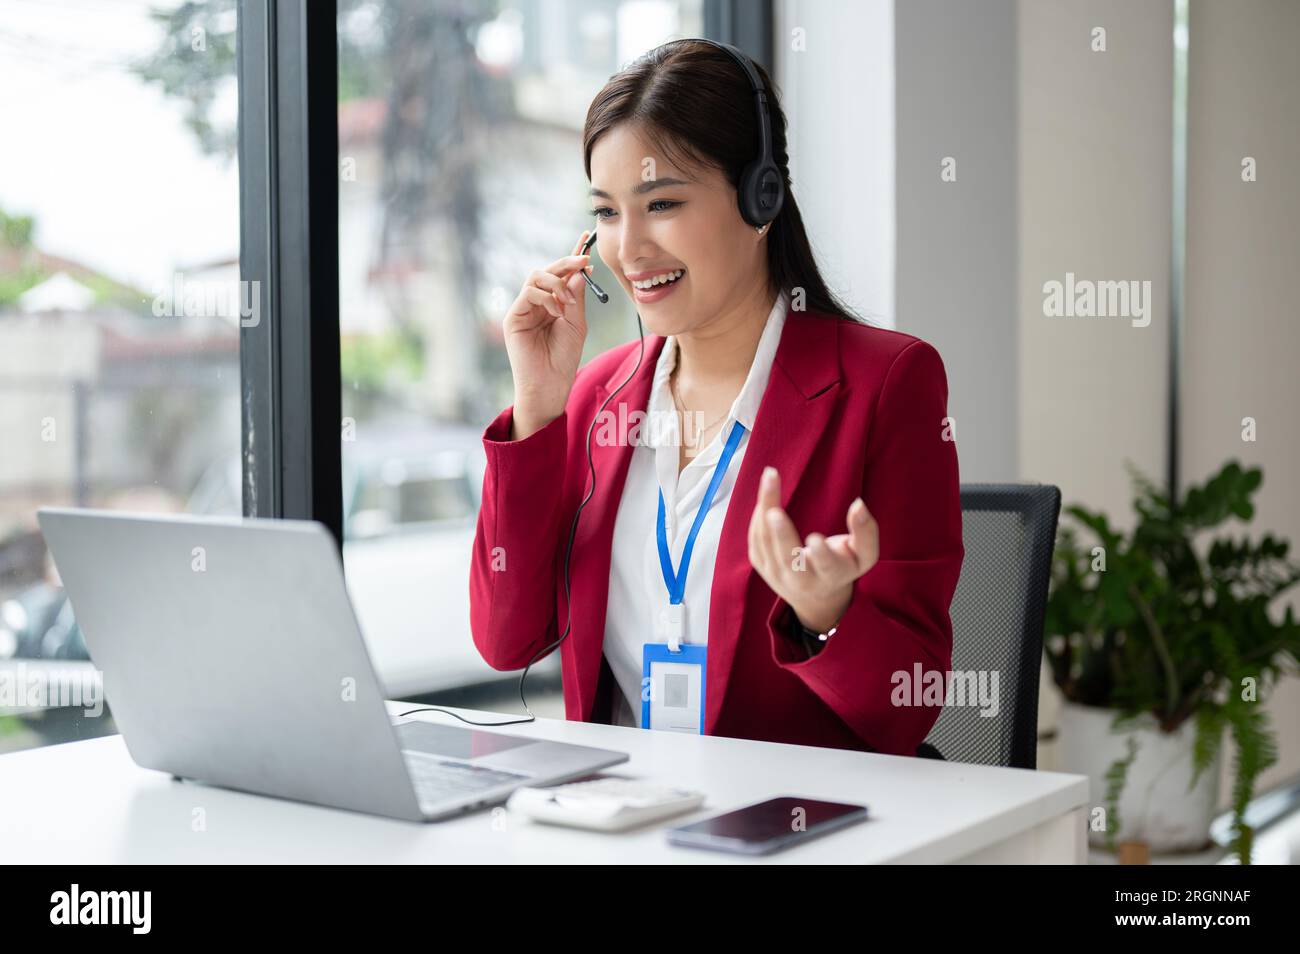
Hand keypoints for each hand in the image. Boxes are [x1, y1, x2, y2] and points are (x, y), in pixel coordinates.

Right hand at [503, 231, 595, 437]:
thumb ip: (577, 297)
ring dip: (556, 282)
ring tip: (568, 302)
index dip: (572, 258)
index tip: (588, 242)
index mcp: (553, 303)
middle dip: (566, 262)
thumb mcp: (576, 323)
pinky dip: (546, 296)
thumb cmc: (564, 358)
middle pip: (547, 270)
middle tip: (583, 261)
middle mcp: (536, 303)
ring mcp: (523, 308)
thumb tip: (581, 269)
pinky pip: (528, 292)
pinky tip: (556, 310)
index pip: (561, 275)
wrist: (550, 385)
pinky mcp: (513, 317)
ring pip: (535, 276)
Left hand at [747, 466, 878, 633]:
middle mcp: (800, 580)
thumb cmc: (843, 566)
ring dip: (765, 509)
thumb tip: (858, 504)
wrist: (816, 596)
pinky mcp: (761, 566)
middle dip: (781, 535)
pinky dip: (758, 514)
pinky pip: (756, 539)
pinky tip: (767, 493)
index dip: (821, 554)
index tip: (815, 537)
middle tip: (774, 511)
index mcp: (829, 576)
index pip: (825, 567)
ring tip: (771, 476)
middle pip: (788, 559)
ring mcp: (777, 575)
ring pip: (766, 543)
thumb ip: (866, 531)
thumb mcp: (864, 555)